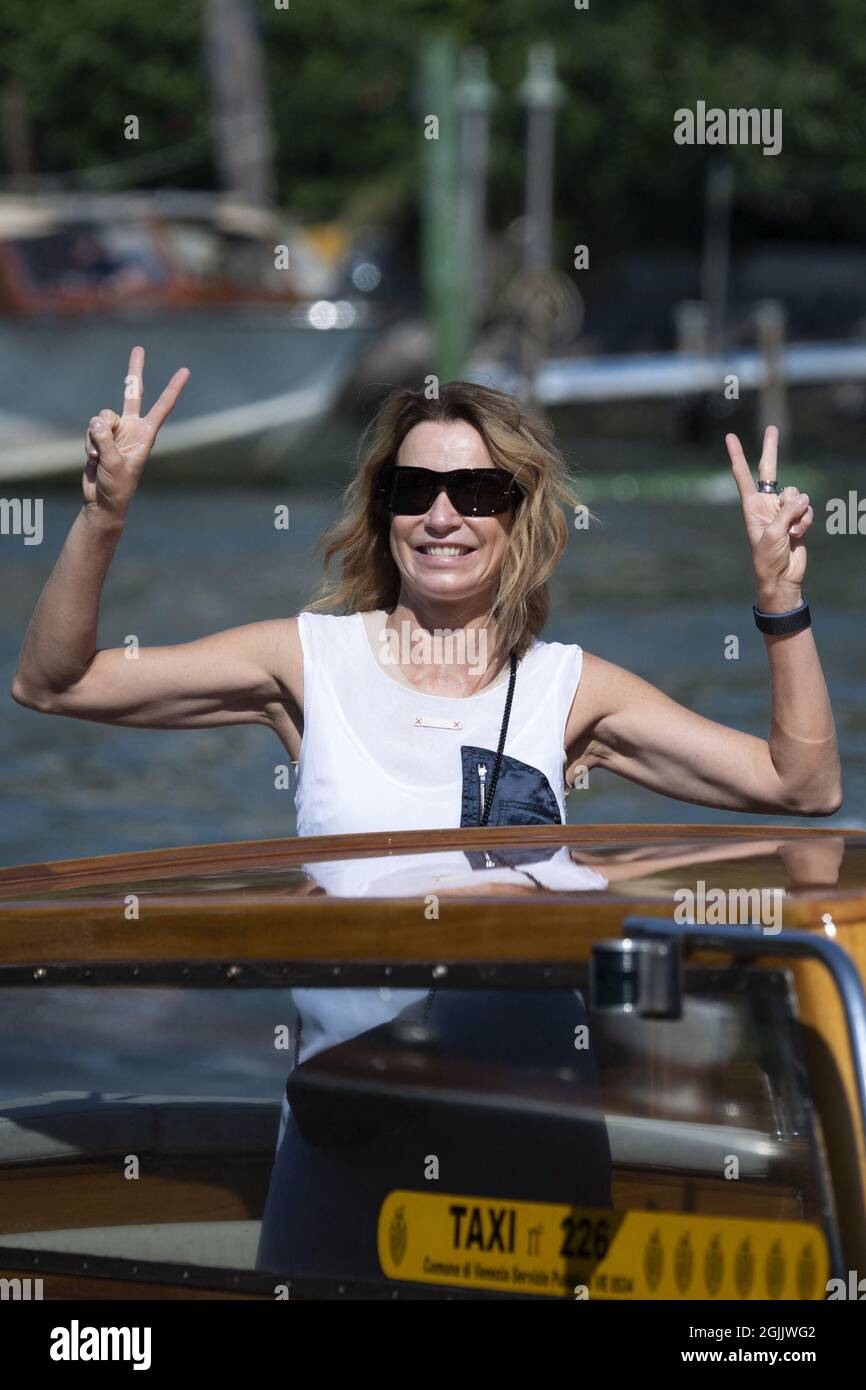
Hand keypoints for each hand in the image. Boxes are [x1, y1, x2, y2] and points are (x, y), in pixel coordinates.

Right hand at [82, 345, 189, 520]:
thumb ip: (105, 439)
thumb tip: (96, 420)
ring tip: (101, 457)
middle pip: (132, 392)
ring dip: (97, 436)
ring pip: (101, 416)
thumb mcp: (115, 463)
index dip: (173, 388)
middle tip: (139, 348)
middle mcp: (132, 428)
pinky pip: (91, 429)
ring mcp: (115, 430)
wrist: (102, 500)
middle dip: (134, 370)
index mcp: (146, 434)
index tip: (185, 371)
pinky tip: (94, 458)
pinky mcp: (99, 435)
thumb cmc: (117, 486)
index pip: (162, 407)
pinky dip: (89, 443)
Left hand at [726, 426, 812, 610]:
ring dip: (798, 512)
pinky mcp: (797, 518)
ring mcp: (783, 510)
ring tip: (790, 531)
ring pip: (797, 494)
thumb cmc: (768, 557)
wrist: (781, 577)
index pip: (742, 475)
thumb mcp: (773, 532)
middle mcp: (766, 504)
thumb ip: (787, 511)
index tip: (729, 437)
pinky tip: (798, 535)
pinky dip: (806, 521)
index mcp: (751, 506)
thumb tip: (802, 497)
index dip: (737, 455)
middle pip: (770, 471)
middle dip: (771, 449)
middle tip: (772, 427)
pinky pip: (807, 509)